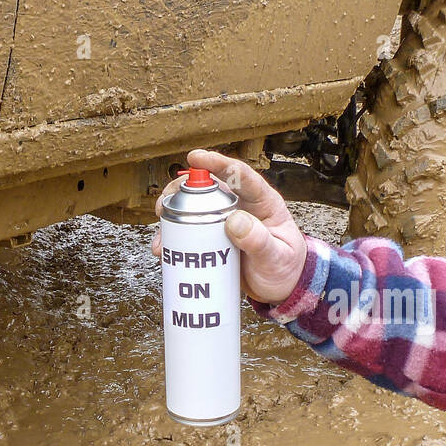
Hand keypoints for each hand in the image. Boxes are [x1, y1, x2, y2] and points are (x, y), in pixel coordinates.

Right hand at [151, 149, 307, 304]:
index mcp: (261, 202)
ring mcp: (224, 223)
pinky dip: (173, 240)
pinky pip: (190, 233)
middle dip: (181, 191)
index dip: (216, 163)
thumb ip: (259, 239)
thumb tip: (234, 220)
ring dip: (172, 218)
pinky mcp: (213, 240)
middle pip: (207, 189)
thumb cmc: (285, 267)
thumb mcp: (277, 256)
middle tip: (165, 205)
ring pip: (193, 209)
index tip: (195, 157)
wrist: (280, 287)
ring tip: (161, 237)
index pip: (239, 175)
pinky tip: (164, 250)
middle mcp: (239, 207)